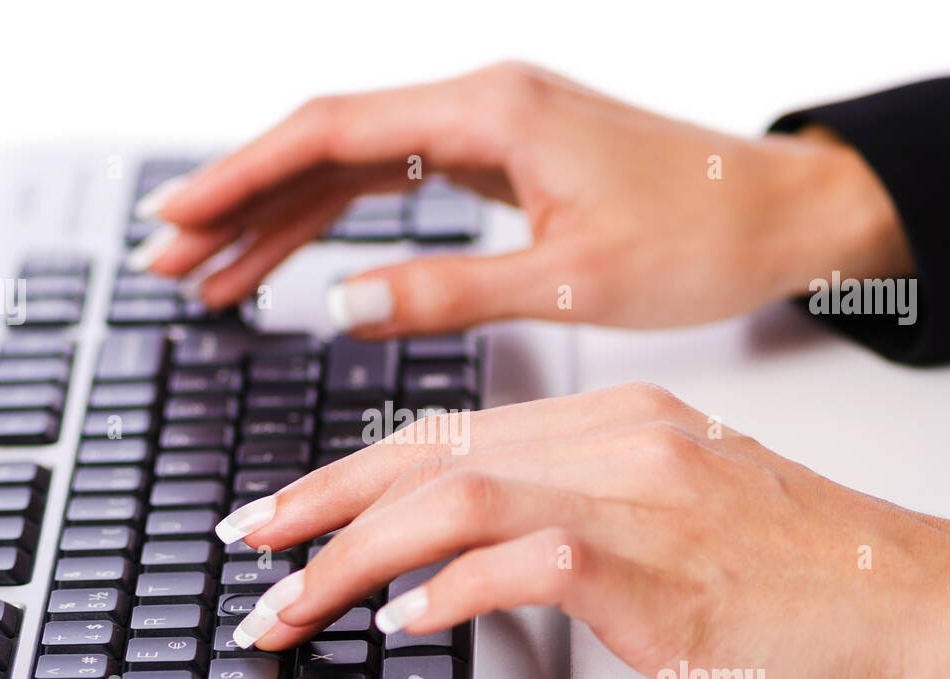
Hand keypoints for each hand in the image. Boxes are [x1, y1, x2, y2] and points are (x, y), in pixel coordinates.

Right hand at [132, 61, 913, 336]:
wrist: (780, 211)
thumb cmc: (699, 236)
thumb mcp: (571, 281)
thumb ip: (449, 290)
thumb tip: (339, 303)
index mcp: (491, 113)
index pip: (331, 135)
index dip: (242, 177)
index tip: (177, 215)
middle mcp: (481, 104)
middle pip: (325, 144)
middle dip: (241, 200)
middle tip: (169, 256)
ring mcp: (490, 129)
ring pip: (356, 167)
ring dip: (281, 218)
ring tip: (213, 275)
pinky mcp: (505, 159)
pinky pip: (399, 185)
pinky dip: (342, 224)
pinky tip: (300, 260)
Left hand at [216, 383, 949, 678]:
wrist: (921, 601)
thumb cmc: (800, 570)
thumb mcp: (669, 517)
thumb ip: (566, 515)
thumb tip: (455, 559)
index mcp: (613, 422)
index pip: (448, 435)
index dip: (348, 475)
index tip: (286, 514)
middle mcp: (616, 438)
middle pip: (429, 454)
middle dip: (318, 507)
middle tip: (248, 551)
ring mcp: (639, 491)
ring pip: (454, 496)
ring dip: (354, 557)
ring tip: (292, 605)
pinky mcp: (663, 562)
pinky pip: (528, 557)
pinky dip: (452, 585)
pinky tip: (407, 620)